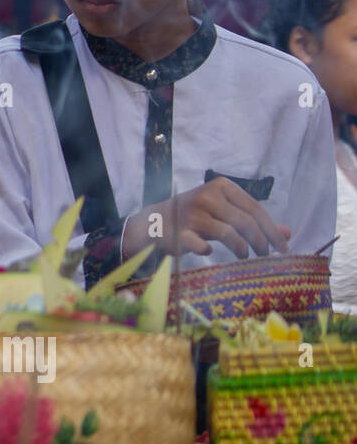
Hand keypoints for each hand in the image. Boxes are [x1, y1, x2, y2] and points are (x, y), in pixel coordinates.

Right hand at [122, 176, 289, 259]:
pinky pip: (200, 244)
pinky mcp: (179, 232)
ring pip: (228, 233)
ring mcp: (192, 214)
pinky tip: (210, 252)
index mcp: (220, 186)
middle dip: (261, 241)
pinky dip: (207, 250)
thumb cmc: (196, 217)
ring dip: (242, 249)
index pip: (255, 208)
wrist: (155, 221)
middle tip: (266, 255)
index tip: (283, 247)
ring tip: (246, 257)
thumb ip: (254, 221)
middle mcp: (207, 196)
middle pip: (245, 221)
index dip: (272, 229)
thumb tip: (287, 234)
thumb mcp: (225, 213)